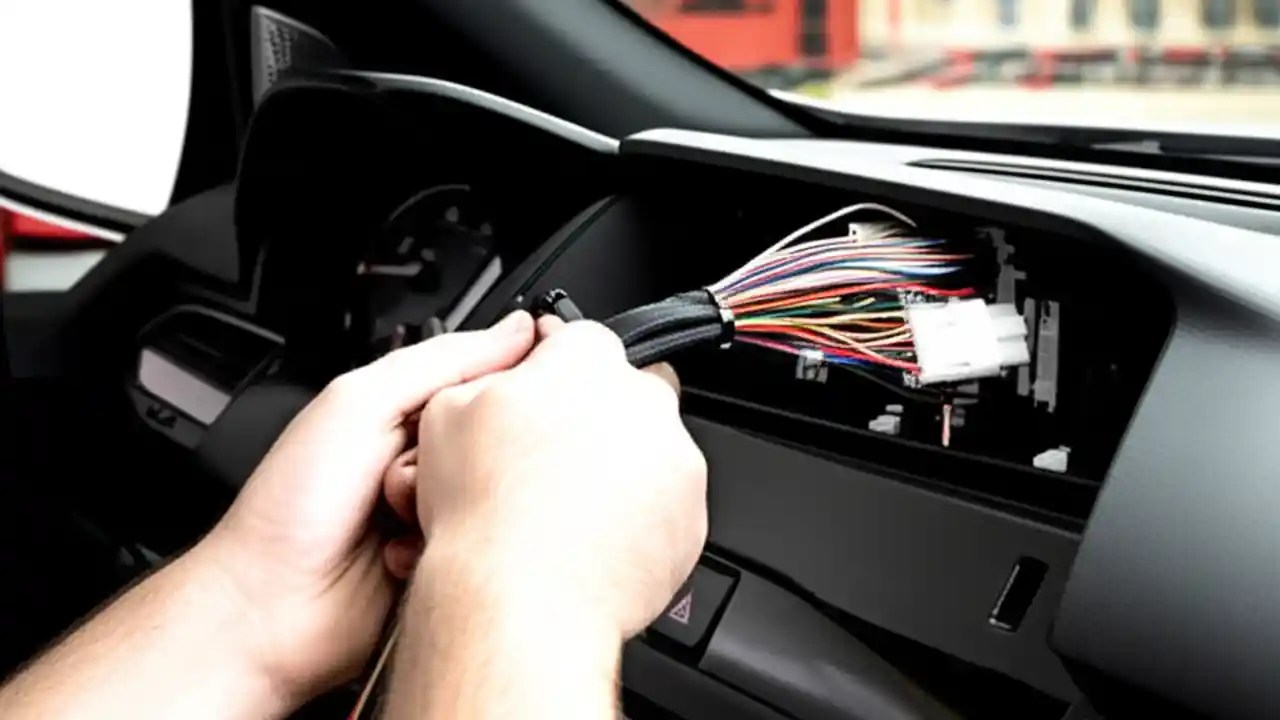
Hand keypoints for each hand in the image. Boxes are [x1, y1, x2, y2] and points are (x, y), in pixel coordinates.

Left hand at [196, 311, 535, 707]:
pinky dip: (460, 541)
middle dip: (477, 445)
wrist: (269, 605)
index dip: (512, 376)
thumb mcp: (359, 403)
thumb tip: (512, 332)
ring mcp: (438, 508)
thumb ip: (438, 362)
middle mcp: (427, 457)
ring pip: (497, 488)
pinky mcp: (449, 555)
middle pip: (498, 434)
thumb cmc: (291, 506)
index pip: (487, 375)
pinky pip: (489, 540)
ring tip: (409, 508)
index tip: (537, 377)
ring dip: (461, 497)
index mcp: (407, 408)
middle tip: (432, 459)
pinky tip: (419, 545)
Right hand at [416, 316, 706, 641]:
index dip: (552, 368)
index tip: (540, 392)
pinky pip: (667, 505)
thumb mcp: (447, 413)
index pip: (578, 338)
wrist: (523, 599)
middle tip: (551, 459)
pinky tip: (593, 539)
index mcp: (585, 361)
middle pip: (623, 393)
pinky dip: (640, 518)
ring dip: (620, 468)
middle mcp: (641, 401)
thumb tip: (506, 372)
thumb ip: (489, 374)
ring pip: (649, 450)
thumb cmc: (484, 512)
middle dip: (594, 417)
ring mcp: (675, 458)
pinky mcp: (692, 516)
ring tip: (568, 510)